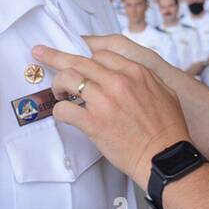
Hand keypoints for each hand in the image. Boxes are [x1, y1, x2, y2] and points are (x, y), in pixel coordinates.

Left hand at [31, 43, 189, 187]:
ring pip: (68, 79)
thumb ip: (144, 78)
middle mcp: (117, 81)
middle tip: (40, 52)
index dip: (84, 54)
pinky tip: (63, 113)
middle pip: (78, 60)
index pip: (100, 53)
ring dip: (57, 85)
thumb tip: (129, 73)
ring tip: (58, 93)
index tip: (75, 56)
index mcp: (135, 72)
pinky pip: (65, 110)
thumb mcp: (164, 92)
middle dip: (55, 55)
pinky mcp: (93, 123)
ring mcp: (104, 101)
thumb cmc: (168, 129)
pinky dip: (59, 111)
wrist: (164, 157)